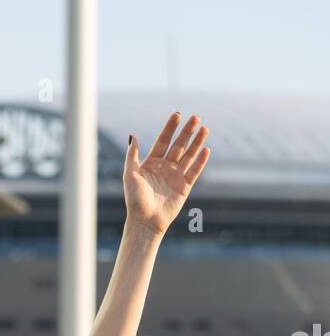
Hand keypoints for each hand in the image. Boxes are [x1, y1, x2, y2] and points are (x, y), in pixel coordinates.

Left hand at [124, 111, 209, 236]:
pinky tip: (206, 149)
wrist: (145, 221)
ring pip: (188, 155)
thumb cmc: (135, 200)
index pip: (163, 141)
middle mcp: (164, 168)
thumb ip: (132, 156)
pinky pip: (194, 171)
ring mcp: (175, 177)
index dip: (170, 128)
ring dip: (197, 142)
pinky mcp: (184, 187)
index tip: (177, 115)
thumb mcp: (130, 175)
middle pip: (178, 145)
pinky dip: (200, 161)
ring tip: (205, 128)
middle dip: (187, 132)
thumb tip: (133, 136)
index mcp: (151, 163)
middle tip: (196, 117)